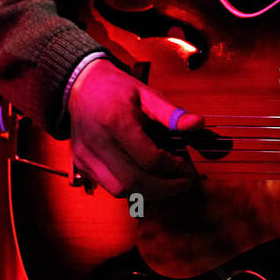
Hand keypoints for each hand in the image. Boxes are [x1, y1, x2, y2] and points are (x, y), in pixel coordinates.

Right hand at [67, 58, 203, 199]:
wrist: (81, 86)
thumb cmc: (116, 89)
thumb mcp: (147, 94)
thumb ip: (172, 114)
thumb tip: (198, 124)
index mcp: (116, 122)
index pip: (148, 159)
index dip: (172, 166)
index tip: (185, 165)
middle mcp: (97, 143)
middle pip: (133, 182)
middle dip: (163, 189)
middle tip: (182, 184)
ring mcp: (86, 156)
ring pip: (119, 191)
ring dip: (147, 193)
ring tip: (167, 184)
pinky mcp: (82, 164)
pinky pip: (109, 186)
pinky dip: (131, 188)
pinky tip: (147, 179)